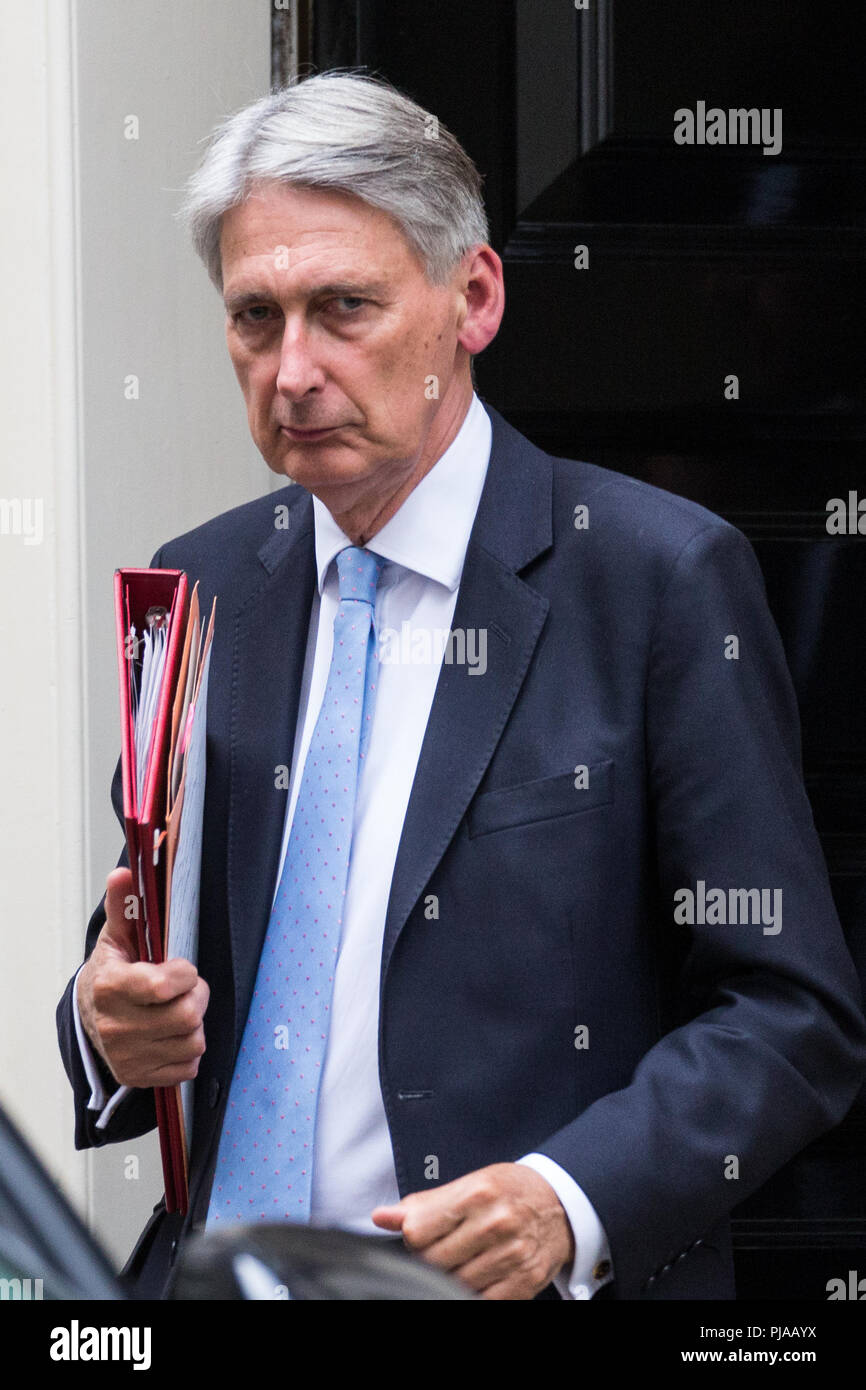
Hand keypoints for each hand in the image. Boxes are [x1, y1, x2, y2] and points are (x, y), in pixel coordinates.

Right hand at [76, 867, 209, 1087]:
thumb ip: (124, 906)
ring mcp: (127, 1056)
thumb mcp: (117, 938)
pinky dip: (188, 1051)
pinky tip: (173, 1035)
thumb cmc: (112, 973)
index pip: (163, 986)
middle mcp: (116, 1027)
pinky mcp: (138, 1077)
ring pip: (192, 1042)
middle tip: (187, 989)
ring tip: (178, 1010)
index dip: (185, 974)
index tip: (181, 968)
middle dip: (197, 997)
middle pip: (187, 1016)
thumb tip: (124, 874)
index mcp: (110, 988)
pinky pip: (188, 1067)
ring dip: (195, 1024)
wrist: (89, 1018)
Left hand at [371, 1162, 574, 1298]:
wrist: (561, 1204)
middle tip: (443, 1247)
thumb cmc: (509, 1190)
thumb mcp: (469, 1184)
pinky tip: (476, 1276)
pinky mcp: (524, 1283)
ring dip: (450, 1277)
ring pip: (454, 1285)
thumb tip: (381, 1217)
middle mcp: (495, 1224)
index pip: (418, 1231)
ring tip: (462, 1259)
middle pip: (433, 1261)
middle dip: (429, 1259)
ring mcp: (512, 1256)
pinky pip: (482, 1301)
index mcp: (477, 1193)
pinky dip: (472, 1294)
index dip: (413, 1237)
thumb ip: (423, 1204)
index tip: (423, 1233)